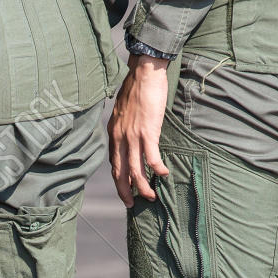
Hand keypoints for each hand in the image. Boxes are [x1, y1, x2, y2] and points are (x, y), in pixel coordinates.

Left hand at [108, 54, 171, 207]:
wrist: (143, 73)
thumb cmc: (136, 89)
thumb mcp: (123, 111)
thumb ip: (124, 126)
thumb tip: (129, 135)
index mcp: (113, 134)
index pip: (113, 163)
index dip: (118, 179)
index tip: (124, 189)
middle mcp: (119, 138)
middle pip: (120, 172)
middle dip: (125, 191)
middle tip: (131, 204)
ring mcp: (133, 136)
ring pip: (135, 170)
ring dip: (143, 186)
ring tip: (150, 196)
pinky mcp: (148, 131)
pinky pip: (152, 157)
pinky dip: (157, 169)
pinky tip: (164, 174)